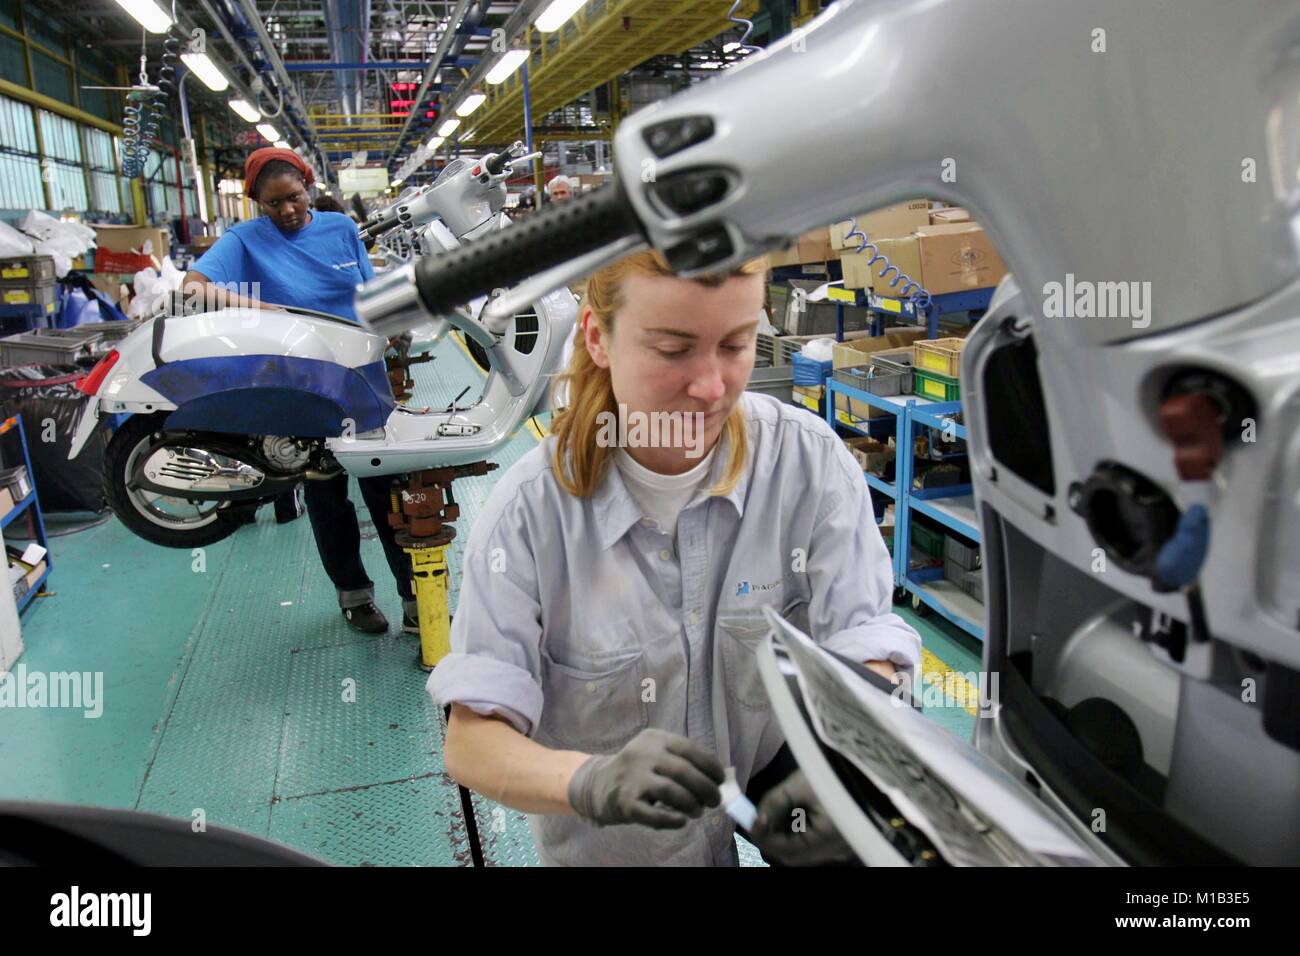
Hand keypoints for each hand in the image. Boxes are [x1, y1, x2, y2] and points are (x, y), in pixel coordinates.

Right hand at [567, 728, 723, 828]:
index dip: (710, 766)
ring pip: (671, 791)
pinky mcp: (625, 801)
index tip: (720, 780)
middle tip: (714, 801)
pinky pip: (654, 815)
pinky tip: (681, 821)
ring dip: (691, 804)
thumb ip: (682, 761)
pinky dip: (672, 820)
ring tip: (698, 811)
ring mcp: (632, 777)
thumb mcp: (655, 754)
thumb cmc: (638, 770)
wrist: (597, 783)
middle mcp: (643, 753)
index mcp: (655, 738)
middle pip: (683, 771)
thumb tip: (716, 781)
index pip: (690, 748)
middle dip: (706, 788)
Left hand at [749, 769, 855, 864]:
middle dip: (772, 838)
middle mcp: (837, 850)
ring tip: (774, 812)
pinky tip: (791, 814)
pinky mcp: (844, 837)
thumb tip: (756, 817)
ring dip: (784, 835)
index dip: (765, 836)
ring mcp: (842, 846)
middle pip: (795, 854)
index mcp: (829, 840)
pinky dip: (798, 832)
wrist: (868, 763)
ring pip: (804, 850)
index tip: (750, 819)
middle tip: (758, 817)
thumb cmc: (837, 771)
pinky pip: (816, 843)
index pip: (787, 850)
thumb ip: (775, 803)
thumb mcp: (801, 784)